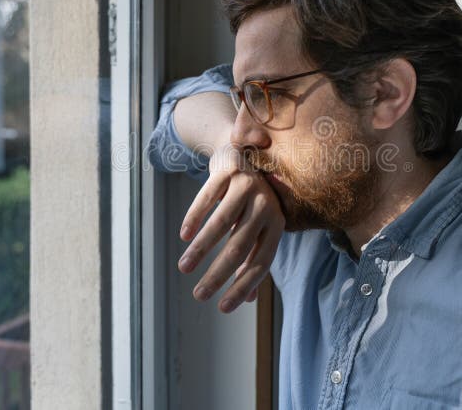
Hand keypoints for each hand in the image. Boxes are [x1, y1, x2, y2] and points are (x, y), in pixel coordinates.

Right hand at [177, 143, 284, 312]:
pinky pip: (208, 197)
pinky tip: (184, 236)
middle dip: (217, 274)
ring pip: (221, 223)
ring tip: (184, 268)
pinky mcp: (228, 170)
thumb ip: (252, 259)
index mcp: (277, 224)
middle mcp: (266, 205)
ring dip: (201, 249)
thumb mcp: (256, 228)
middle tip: (198, 296)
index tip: (222, 308)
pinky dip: (195, 217)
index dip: (242, 287)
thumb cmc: (249, 201)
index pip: (261, 262)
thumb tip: (248, 300)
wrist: (243, 153)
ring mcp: (248, 186)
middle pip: (240, 246)